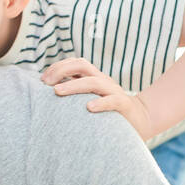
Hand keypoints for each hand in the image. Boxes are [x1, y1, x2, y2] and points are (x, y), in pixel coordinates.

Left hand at [39, 57, 155, 139]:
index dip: (58, 67)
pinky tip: (89, 108)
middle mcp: (103, 81)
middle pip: (82, 66)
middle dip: (62, 70)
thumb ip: (76, 96)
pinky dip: (100, 103)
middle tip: (46, 83)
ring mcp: (114, 91)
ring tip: (58, 92)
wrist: (141, 120)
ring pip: (93, 82)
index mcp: (95, 78)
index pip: (76, 64)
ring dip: (73, 85)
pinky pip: (112, 101)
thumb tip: (51, 94)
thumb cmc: (109, 113)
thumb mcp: (91, 99)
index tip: (43, 79)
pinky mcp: (124, 105)